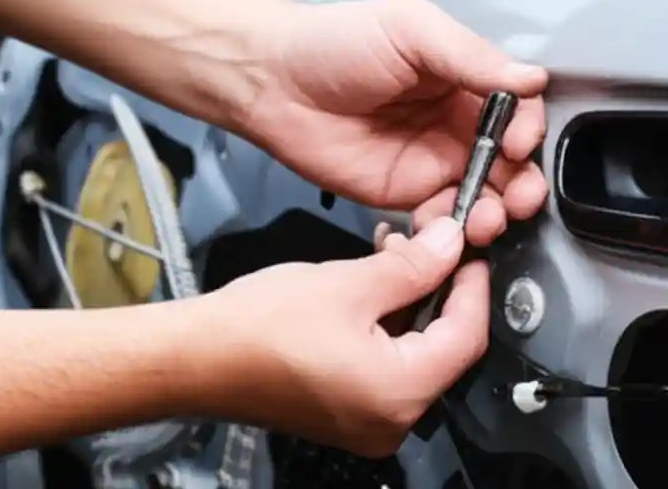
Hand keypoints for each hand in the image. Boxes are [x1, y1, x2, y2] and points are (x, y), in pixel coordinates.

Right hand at [179, 217, 485, 456]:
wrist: (194, 358)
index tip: (469, 249)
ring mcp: (369, 422)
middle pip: (444, 348)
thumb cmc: (256, 330)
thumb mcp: (350, 283)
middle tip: (429, 245)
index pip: (467, 336)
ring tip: (392, 256)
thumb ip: (413, 266)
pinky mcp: (347, 412)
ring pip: (415, 353)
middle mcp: (391, 421)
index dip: (473, 285)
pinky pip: (387, 366)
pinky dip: (386, 326)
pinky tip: (372, 285)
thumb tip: (452, 244)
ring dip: (410, 303)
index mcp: (399, 394)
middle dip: (439, 290)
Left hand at [238, 0, 548, 244]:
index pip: (517, 108)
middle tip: (519, 196)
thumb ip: (471, 56)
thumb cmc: (335, 42)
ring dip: (496, 212)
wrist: (273, 82)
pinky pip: (443, 218)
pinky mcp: (406, 194)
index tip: (517, 144)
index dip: (526, 130)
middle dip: (523, 183)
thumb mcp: (411, 31)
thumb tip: (531, 77)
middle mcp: (456, 120)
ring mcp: (433, 160)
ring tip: (486, 219)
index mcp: (463, 76)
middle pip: (511, 160)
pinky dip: (454, 230)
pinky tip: (451, 229)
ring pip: (485, 194)